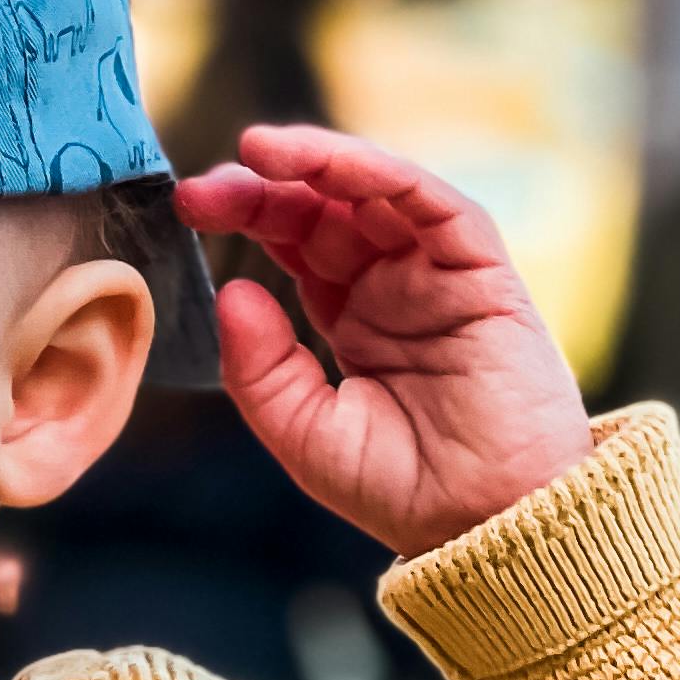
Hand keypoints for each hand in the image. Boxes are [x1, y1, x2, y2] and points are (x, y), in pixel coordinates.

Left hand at [175, 126, 592, 558]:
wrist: (488, 527)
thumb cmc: (406, 492)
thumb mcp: (306, 434)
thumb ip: (262, 370)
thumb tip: (232, 291)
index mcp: (354, 317)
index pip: (296, 243)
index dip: (248, 215)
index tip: (191, 206)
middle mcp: (396, 286)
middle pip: (327, 209)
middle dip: (267, 187)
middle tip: (205, 187)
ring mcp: (440, 276)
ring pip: (379, 194)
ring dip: (321, 163)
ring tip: (258, 151)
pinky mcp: (484, 276)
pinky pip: (436, 207)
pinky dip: (384, 177)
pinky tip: (331, 164)